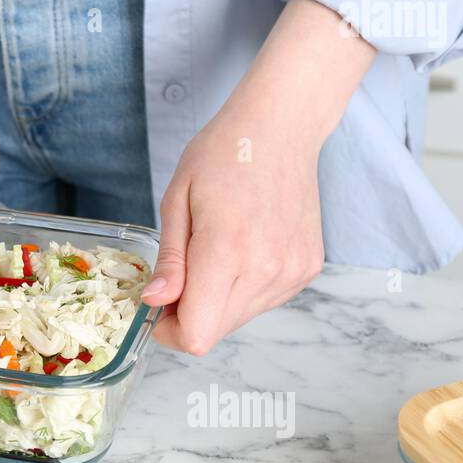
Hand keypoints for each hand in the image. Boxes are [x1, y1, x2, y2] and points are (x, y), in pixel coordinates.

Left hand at [142, 0, 375, 354]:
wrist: (281, 128)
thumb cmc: (222, 153)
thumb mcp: (177, 199)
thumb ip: (170, 260)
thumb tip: (155, 302)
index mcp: (227, 251)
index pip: (197, 334)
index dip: (170, 330)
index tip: (159, 304)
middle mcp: (266, 269)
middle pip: (215, 331)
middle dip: (189, 314)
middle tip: (180, 273)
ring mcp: (292, 272)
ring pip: (239, 319)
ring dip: (217, 301)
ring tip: (214, 252)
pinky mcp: (307, 269)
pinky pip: (264, 300)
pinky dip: (244, 287)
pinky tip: (242, 249)